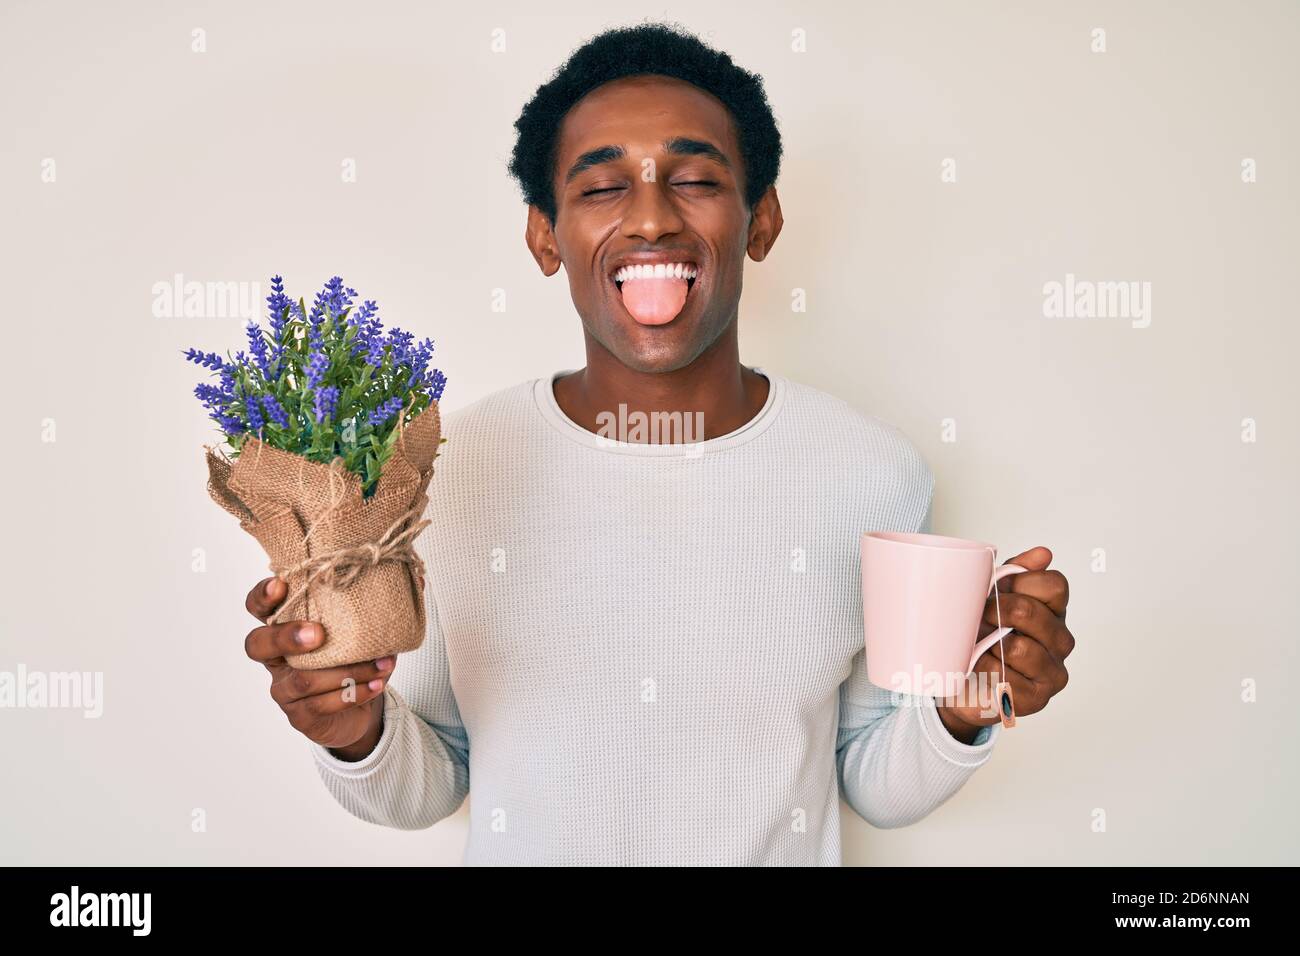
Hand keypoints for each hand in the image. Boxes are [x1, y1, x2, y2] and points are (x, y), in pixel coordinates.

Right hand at [243, 576, 393, 752]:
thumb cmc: (356, 657)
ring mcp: (284, 689)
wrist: (360, 707)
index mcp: (285, 626)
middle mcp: (276, 658)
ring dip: (347, 671)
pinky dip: (354, 693)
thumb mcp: (366, 629)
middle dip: (286, 636)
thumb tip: (418, 577)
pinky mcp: (300, 716)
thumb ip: (383, 604)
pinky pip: (321, 705)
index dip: (262, 596)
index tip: (281, 584)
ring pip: (302, 680)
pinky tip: (377, 684)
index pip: (258, 607)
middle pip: (257, 645)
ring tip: (383, 663)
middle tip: (319, 634)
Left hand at [936, 546, 1073, 740]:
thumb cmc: (978, 634)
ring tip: (979, 648)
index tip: (997, 588)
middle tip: (978, 617)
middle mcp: (1060, 641)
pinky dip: (984, 672)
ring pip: (1020, 647)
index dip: (1022, 581)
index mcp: (1054, 611)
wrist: (955, 680)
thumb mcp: (992, 597)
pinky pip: (1006, 678)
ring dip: (990, 645)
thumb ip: (1016, 572)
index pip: (1055, 584)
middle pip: (1032, 612)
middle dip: (996, 611)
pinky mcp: (1036, 698)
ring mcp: (1052, 672)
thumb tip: (1043, 553)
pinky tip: (979, 670)